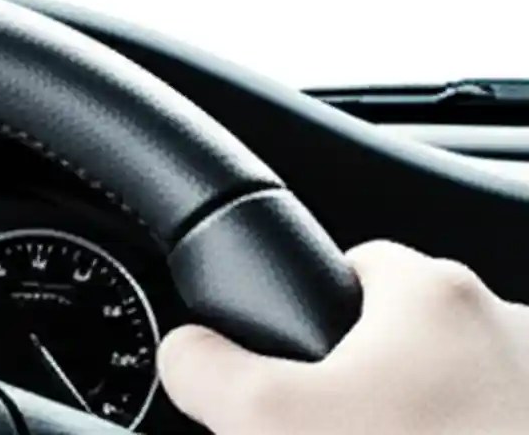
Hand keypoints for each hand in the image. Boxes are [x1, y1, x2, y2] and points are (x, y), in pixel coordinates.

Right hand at [158, 241, 528, 433]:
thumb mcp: (269, 423)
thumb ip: (208, 372)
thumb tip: (187, 353)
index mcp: (434, 295)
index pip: (358, 265)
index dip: (314, 316)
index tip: (302, 373)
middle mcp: (510, 326)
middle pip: (412, 336)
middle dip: (373, 385)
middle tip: (344, 434)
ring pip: (462, 390)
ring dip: (429, 420)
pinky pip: (495, 422)